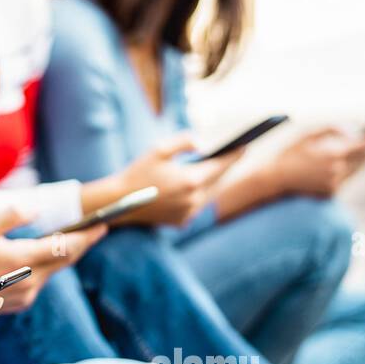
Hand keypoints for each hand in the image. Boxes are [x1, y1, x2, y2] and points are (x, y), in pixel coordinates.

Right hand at [0, 206, 105, 313]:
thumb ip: (11, 216)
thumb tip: (36, 209)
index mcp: (23, 260)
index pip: (65, 247)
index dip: (86, 236)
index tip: (102, 224)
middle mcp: (30, 281)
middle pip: (65, 260)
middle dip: (82, 244)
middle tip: (97, 228)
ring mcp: (27, 294)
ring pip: (54, 270)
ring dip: (64, 255)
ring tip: (74, 237)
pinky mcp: (21, 301)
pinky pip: (41, 280)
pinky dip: (47, 266)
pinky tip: (45, 255)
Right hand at [113, 134, 241, 225]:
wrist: (119, 202)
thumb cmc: (138, 172)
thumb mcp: (159, 148)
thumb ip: (185, 141)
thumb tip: (203, 144)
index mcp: (191, 180)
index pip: (222, 165)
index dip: (235, 155)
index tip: (245, 146)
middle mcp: (194, 199)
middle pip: (219, 180)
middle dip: (225, 167)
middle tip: (233, 154)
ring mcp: (189, 213)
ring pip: (210, 194)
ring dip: (214, 181)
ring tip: (219, 167)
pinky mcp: (182, 221)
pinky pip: (197, 205)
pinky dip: (199, 195)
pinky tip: (197, 185)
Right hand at [268, 126, 364, 196]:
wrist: (276, 181)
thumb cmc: (290, 155)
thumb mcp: (307, 136)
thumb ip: (330, 130)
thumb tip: (350, 132)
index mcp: (333, 155)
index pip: (361, 147)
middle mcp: (337, 171)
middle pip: (363, 160)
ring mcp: (335, 183)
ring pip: (355, 170)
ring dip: (360, 160)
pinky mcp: (331, 192)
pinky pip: (344, 179)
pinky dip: (346, 170)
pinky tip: (343, 165)